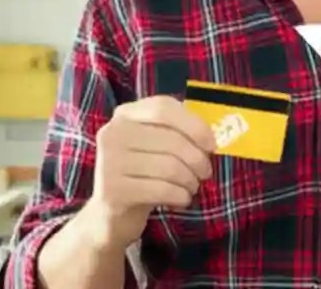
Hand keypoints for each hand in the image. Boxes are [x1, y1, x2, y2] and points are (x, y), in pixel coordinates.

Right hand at [86, 95, 216, 246]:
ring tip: (192, 187)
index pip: (164, 108)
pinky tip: (182, 200)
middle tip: (205, 173)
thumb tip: (210, 139)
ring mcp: (109, 162)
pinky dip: (180, 196)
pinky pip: (161, 190)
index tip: (212, 144)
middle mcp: (113, 133)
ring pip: (170, 167)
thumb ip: (176, 132)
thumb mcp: (155, 146)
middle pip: (172, 140)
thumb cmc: (143, 174)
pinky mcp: (113, 191)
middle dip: (198, 159)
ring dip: (190, 180)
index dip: (194, 125)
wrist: (111, 213)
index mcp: (125, 114)